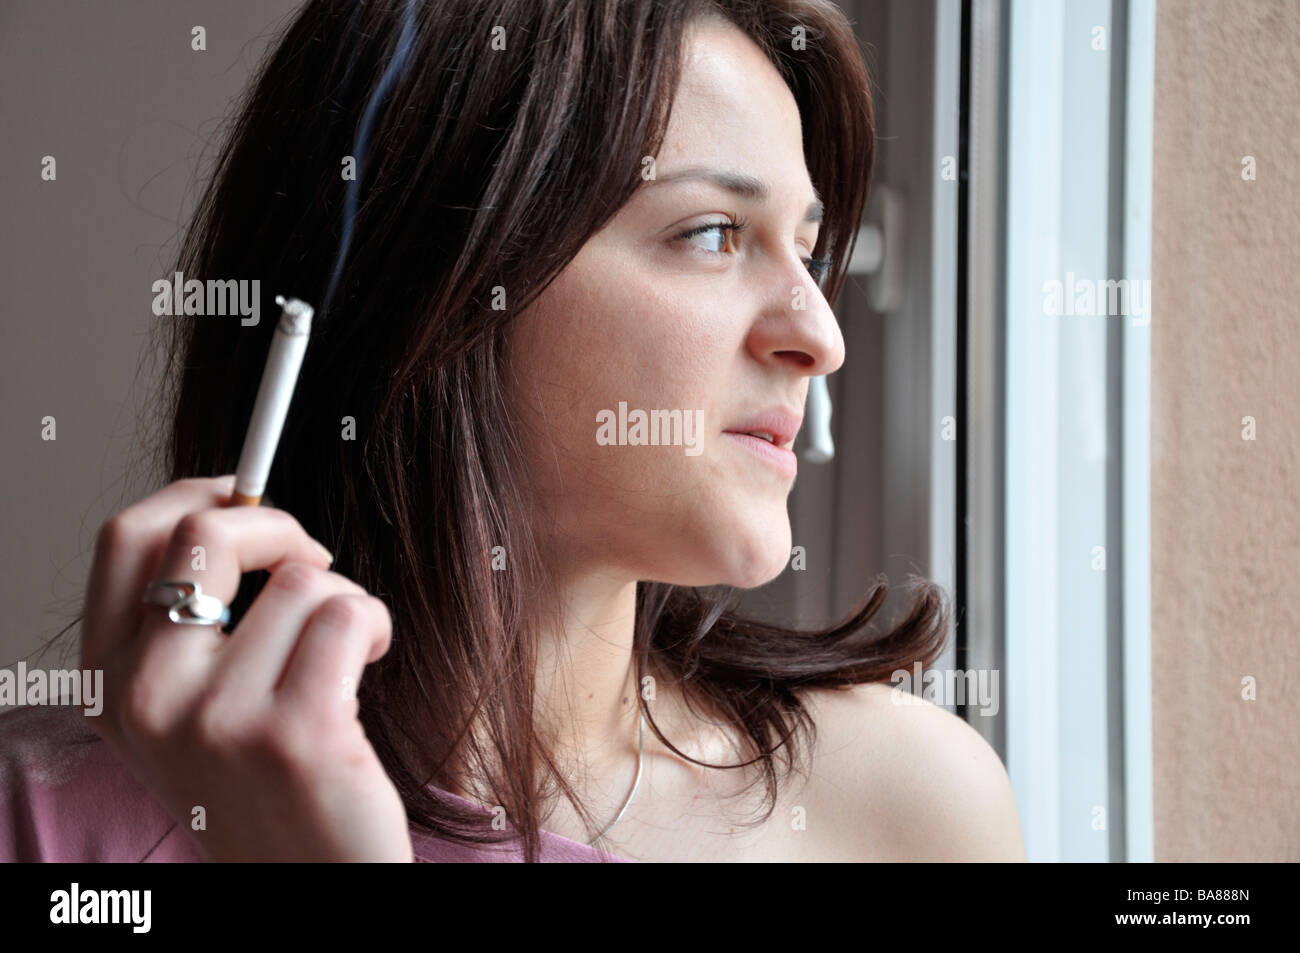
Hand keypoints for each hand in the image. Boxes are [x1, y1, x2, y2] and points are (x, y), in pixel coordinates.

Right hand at [79, 475, 412, 861]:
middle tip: (313, 562)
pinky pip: (349, 613)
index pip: (126, 539)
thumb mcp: (191, 709)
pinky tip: (366, 668)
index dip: (194, 495)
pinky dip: (376, 625)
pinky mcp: (296, 732)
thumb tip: (230, 507)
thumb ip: (187, 625)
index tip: (242, 489)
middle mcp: (147, 699)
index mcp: (111, 683)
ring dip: (344, 601)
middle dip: (280, 526)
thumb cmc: (266, 783)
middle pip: (206, 533)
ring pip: (302, 578)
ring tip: (341, 657)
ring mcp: (217, 717)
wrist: (310, 882)